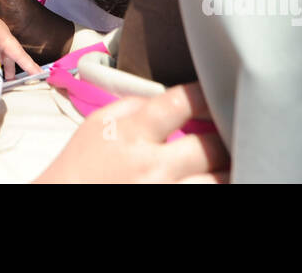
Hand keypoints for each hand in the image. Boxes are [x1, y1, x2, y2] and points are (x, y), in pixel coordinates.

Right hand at [36, 82, 228, 182]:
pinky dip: (218, 185)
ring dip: (230, 168)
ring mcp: (163, 194)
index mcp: (132, 133)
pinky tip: (219, 176)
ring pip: (219, 182)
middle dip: (228, 136)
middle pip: (211, 147)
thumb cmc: (82, 164)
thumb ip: (136, 106)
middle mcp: (151, 166)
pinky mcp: (169, 212)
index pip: (181, 102)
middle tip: (238, 127)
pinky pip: (208, 197)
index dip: (207, 93)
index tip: (221, 90)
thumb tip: (174, 97)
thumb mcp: (98, 123)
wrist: (63, 198)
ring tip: (236, 157)